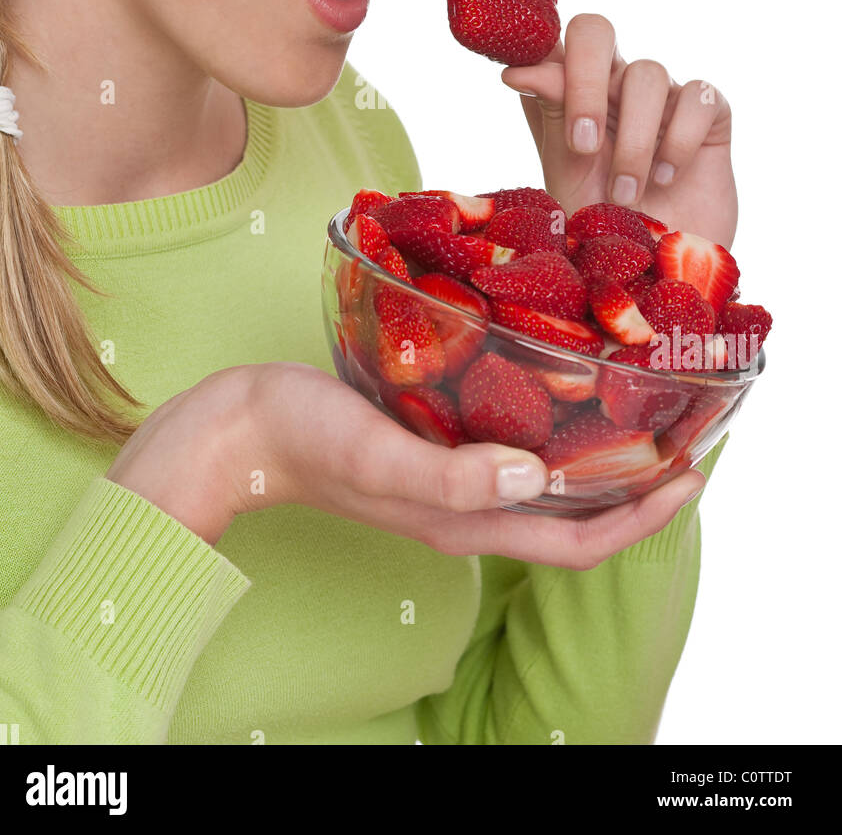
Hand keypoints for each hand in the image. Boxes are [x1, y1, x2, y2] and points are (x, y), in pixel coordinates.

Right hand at [106, 361, 705, 565]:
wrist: (234, 430)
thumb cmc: (301, 436)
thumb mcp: (376, 451)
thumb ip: (452, 473)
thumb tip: (538, 478)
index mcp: (462, 520)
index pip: (576, 541)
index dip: (642, 519)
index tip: (692, 475)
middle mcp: (464, 507)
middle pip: (572, 517)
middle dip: (634, 489)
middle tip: (680, 435)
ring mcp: (444, 479)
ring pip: (543, 485)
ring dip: (596, 461)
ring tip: (634, 410)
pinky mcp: (426, 445)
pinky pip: (507, 450)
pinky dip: (547, 430)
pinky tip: (550, 385)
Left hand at [492, 0, 736, 246]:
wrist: (654, 274)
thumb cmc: (600, 226)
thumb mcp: (561, 170)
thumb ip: (549, 113)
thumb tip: (517, 68)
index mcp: (564, 90)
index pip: (545, 22)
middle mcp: (609, 82)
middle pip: (594, 29)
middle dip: (583, 80)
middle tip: (581, 145)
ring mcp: (661, 94)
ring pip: (646, 71)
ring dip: (632, 138)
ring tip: (626, 190)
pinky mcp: (708, 114)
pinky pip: (695, 98)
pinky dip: (676, 140)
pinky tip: (668, 177)